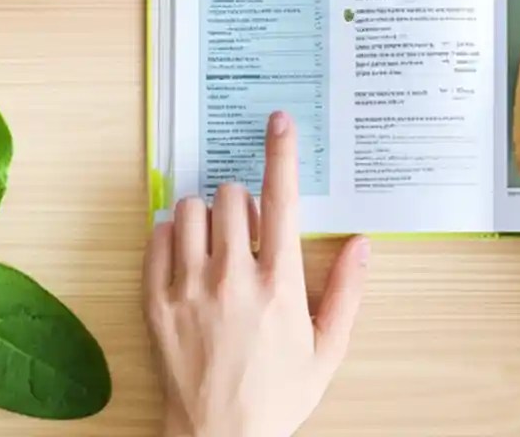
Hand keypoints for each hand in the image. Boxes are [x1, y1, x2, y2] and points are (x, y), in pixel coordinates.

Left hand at [143, 111, 369, 436]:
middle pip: (231, 196)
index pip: (281, 201)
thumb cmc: (277, 397)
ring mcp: (188, 289)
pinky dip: (172, 234)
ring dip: (207, 213)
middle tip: (249, 227)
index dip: (281, 153)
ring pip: (190, 210)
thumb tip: (362, 245)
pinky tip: (188, 253)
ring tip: (217, 238)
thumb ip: (348, 292)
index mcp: (279, 285)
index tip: (278, 122)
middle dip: (243, 201)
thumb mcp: (328, 349)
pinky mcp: (156, 303)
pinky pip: (157, 240)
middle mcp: (232, 278)